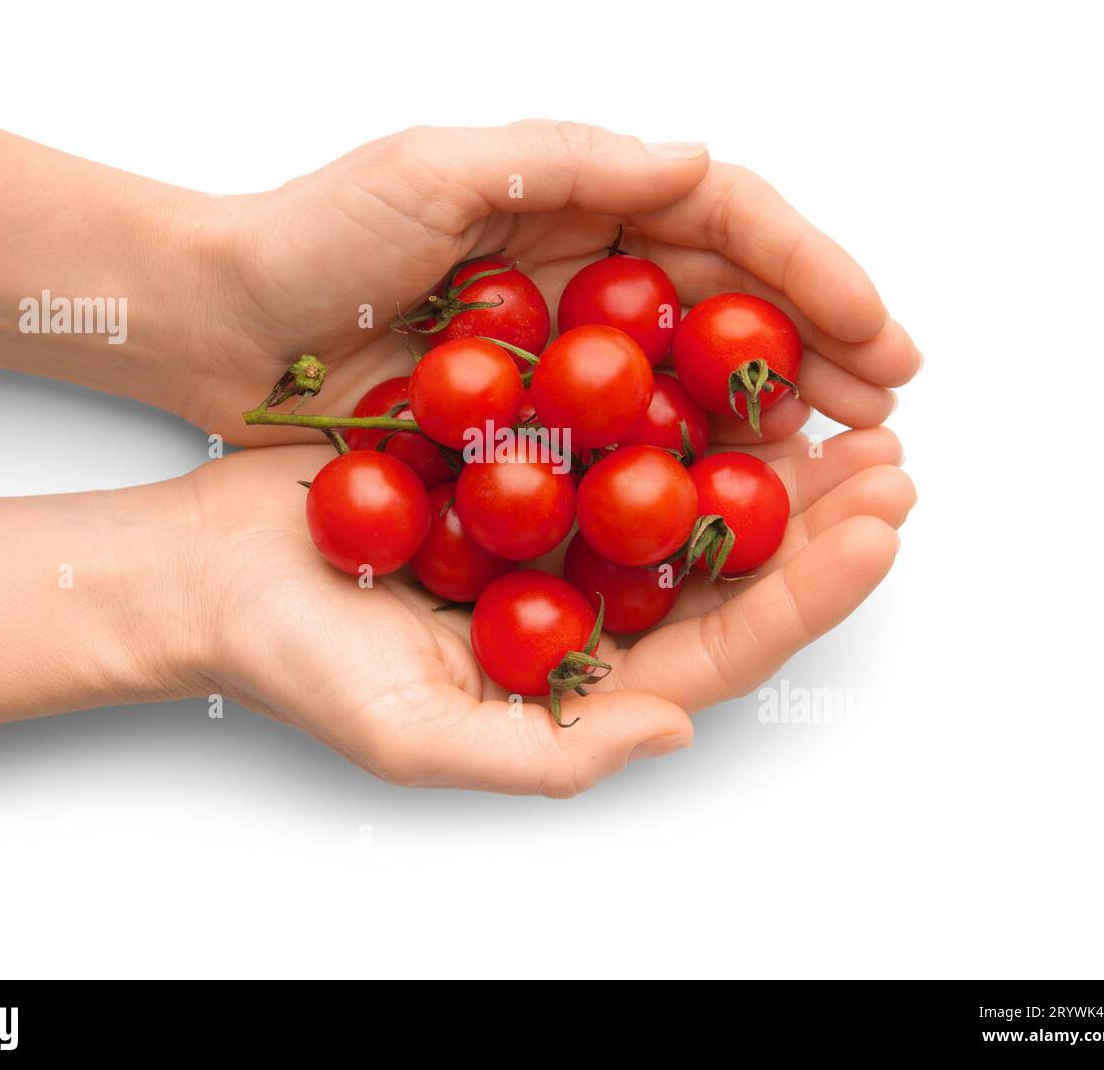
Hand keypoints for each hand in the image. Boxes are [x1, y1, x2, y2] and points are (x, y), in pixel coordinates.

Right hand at [176, 423, 913, 794]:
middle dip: (820, 519)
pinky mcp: (518, 464)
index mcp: (579, 679)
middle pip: (727, 567)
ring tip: (841, 401)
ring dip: (763, 446)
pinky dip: (670, 392)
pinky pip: (611, 425)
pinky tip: (720, 351)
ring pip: (685, 489)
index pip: (719, 646)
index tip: (878, 532)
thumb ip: (545, 751)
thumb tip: (674, 726)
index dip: (806, 596)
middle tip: (893, 457)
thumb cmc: (298, 661)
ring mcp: (555, 530)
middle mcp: (584, 604)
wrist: (211, 573)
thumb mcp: (411, 735)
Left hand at [182, 122, 920, 443]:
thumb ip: (564, 163)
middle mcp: (587, 277)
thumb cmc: (309, 237)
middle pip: (730, 308)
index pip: (723, 224)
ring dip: (769, 420)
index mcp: (579, 203)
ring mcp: (562, 356)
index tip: (878, 335)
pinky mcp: (526, 423)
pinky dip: (681, 471)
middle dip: (820, 353)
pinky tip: (730, 504)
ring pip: (691, 384)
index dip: (811, 272)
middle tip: (889, 412)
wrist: (219, 323)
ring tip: (840, 463)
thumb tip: (693, 162)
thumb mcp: (433, 172)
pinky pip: (625, 447)